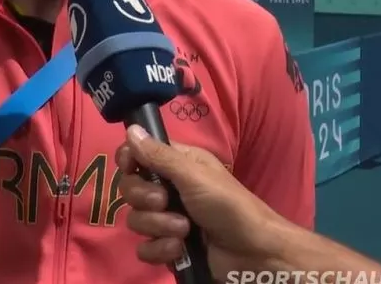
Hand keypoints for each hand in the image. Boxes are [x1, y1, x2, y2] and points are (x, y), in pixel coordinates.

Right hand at [116, 126, 287, 278]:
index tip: (130, 167)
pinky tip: (180, 249)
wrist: (252, 252)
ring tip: (185, 230)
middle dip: (145, 199)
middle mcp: (169, 189)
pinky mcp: (168, 247)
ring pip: (136, 220)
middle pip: (130, 189)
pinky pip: (144, 248)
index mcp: (177, 164)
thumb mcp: (195, 176)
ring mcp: (167, 219)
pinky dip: (161, 250)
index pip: (138, 155)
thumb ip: (160, 156)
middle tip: (167, 202)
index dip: (129, 159)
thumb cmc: (229, 204)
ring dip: (159, 226)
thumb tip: (131, 129)